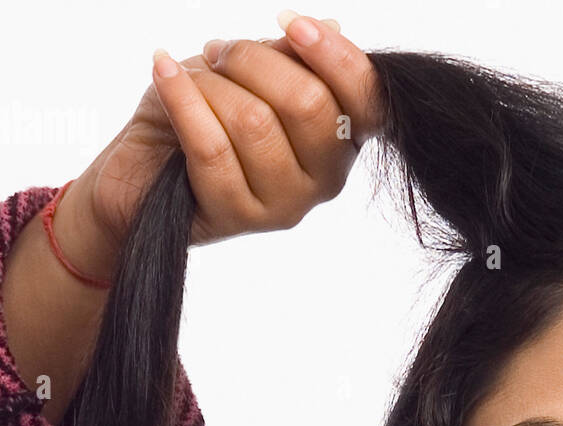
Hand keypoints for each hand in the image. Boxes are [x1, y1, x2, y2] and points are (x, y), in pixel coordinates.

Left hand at [55, 14, 380, 280]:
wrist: (144, 169)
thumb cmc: (204, 118)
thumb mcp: (252, 76)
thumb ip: (291, 60)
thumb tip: (331, 28)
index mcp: (341, 143)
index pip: (367, 102)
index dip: (335, 56)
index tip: (290, 23)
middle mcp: (325, 180)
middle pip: (309, 106)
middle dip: (253, 61)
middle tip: (219, 53)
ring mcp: (284, 204)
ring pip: (255, 122)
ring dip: (211, 85)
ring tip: (187, 79)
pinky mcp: (236, 216)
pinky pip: (211, 145)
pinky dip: (181, 97)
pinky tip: (164, 72)